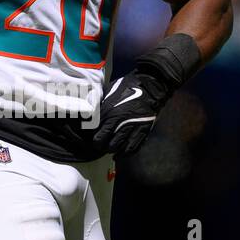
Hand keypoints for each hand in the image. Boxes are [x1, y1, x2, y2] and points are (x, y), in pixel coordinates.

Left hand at [90, 33, 202, 156]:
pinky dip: (125, 153)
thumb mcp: (109, 92)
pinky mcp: (142, 131)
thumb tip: (90, 113)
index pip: (97, 134)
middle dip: (101, 146)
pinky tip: (120, 153)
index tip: (92, 137)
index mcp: (109, 112)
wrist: (150, 86)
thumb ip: (99, 104)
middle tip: (100, 145)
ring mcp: (132, 128)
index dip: (93, 138)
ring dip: (112, 150)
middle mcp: (120, 122)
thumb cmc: (127, 87)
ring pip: (118, 148)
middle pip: (106, 144)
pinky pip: (132, 147)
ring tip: (109, 148)